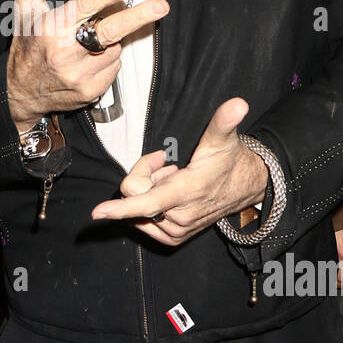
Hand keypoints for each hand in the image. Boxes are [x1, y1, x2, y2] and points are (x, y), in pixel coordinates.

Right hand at [3, 0, 169, 131]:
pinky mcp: (90, 91)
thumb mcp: (24, 8)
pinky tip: (89, 61)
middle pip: (110, 31)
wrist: (20, 93)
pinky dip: (108, 61)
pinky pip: (114, 68)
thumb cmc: (27, 45)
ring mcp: (78, 74)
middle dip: (138, 17)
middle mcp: (65, 52)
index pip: (86, 6)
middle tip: (161, 6)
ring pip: (114, 48)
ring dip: (109, 42)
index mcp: (52, 28)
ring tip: (86, 44)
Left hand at [91, 98, 267, 246]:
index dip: (121, 207)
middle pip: (135, 194)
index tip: (98, 212)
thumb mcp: (224, 139)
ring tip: (173, 178)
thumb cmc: (230, 162)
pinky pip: (143, 220)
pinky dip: (150, 206)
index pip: (148, 203)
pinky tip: (169, 193)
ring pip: (137, 208)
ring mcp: (176, 230)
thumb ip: (224, 121)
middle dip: (143, 174)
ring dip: (149, 190)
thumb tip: (238, 103)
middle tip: (165, 162)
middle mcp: (180, 216)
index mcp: (187, 192)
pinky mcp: (173, 238)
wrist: (244, 189)